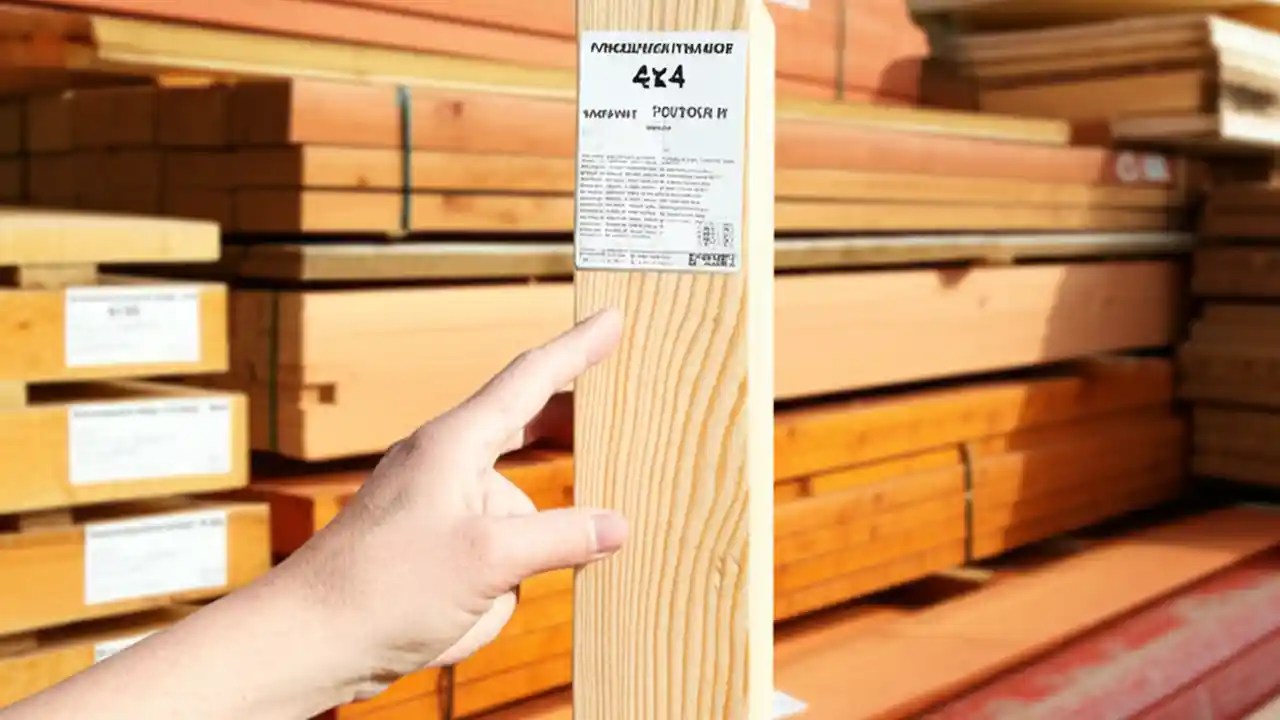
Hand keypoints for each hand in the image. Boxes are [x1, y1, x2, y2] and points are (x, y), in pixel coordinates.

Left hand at [273, 308, 628, 699]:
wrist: (307, 641)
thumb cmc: (382, 589)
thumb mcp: (488, 561)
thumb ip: (560, 538)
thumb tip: (616, 526)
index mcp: (456, 443)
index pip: (531, 378)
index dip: (578, 348)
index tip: (612, 317)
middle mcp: (445, 463)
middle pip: (524, 434)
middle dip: (565, 435)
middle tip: (612, 416)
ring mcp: (435, 505)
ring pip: (512, 516)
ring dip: (519, 556)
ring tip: (500, 588)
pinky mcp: (427, 545)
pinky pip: (487, 553)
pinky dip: (493, 581)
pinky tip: (467, 616)